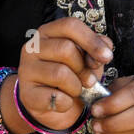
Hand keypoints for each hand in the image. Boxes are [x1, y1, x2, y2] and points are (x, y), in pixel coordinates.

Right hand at [13, 16, 114, 131]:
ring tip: (75, 91)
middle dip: (84, 68)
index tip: (107, 57)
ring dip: (76, 87)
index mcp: (48, 33)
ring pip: (60, 73)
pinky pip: (55, 97)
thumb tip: (104, 48)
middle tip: (89, 81)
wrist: (52, 108)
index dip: (91, 40)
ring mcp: (26, 70)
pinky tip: (65, 102)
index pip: (70, 25)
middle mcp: (32, 47)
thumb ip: (95, 50)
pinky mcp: (26, 94)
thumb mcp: (86, 60)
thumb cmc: (70, 78)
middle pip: (66, 48)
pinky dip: (67, 103)